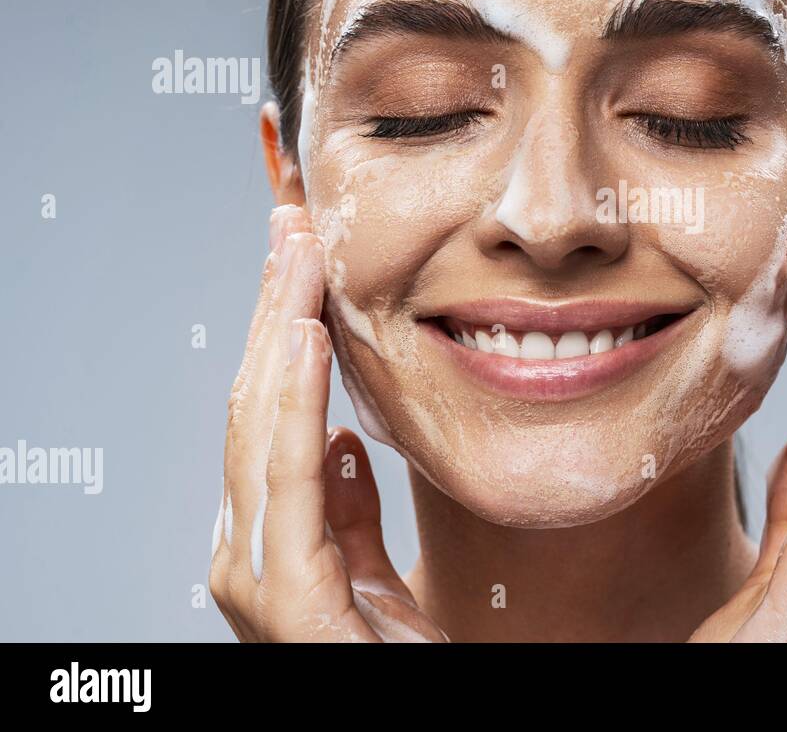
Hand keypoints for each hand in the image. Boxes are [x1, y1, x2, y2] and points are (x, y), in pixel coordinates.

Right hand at [209, 204, 446, 641]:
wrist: (415, 713)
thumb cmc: (396, 660)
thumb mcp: (373, 573)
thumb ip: (345, 512)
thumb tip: (338, 440)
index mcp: (268, 543)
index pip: (267, 415)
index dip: (276, 330)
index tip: (298, 258)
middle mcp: (247, 554)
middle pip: (253, 407)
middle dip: (271, 311)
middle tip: (293, 227)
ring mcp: (257, 578)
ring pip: (259, 427)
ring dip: (277, 330)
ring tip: (298, 256)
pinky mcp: (290, 599)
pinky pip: (289, 481)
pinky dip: (292, 403)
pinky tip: (303, 340)